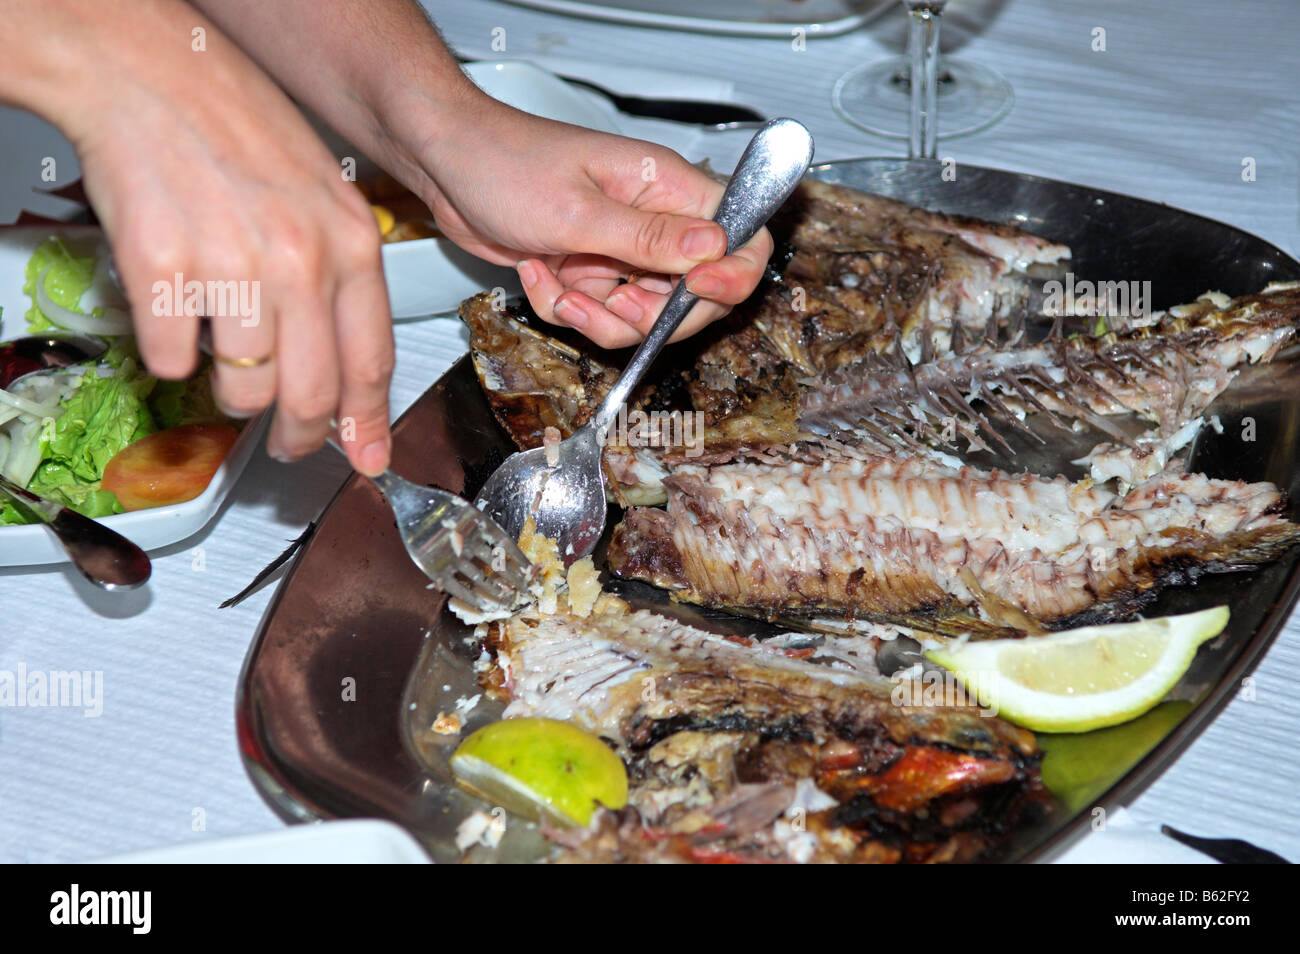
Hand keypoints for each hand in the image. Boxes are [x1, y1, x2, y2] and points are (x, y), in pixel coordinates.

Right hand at [17, 3, 395, 475]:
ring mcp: (234, 268)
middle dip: (301, 436)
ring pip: (245, 387)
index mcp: (352, 242)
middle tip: (288, 445)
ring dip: (232, 394)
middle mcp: (301, 260)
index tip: (367, 455)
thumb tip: (345, 361)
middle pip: (313, 393)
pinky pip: (173, 357)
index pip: (373, 360)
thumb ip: (340, 278)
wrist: (151, 71)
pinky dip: (170, 355)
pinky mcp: (165, 270)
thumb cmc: (236, 125)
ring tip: (223, 366)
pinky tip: (175, 321)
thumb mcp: (323, 195)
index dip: (368, 422)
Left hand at [411, 92, 772, 348]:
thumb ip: (649, 240)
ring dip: (598, 317)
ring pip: (644, 316)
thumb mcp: (579, 211)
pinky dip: (565, 307)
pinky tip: (539, 272)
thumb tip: (716, 249)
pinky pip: (598, 315)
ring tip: (562, 288)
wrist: (446, 166)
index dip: (732, 276)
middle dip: (653, 315)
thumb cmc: (505, 163)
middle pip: (696, 296)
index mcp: (669, 190)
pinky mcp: (591, 271)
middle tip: (613, 301)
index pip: (742, 238)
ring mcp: (623, 250)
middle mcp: (655, 222)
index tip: (698, 292)